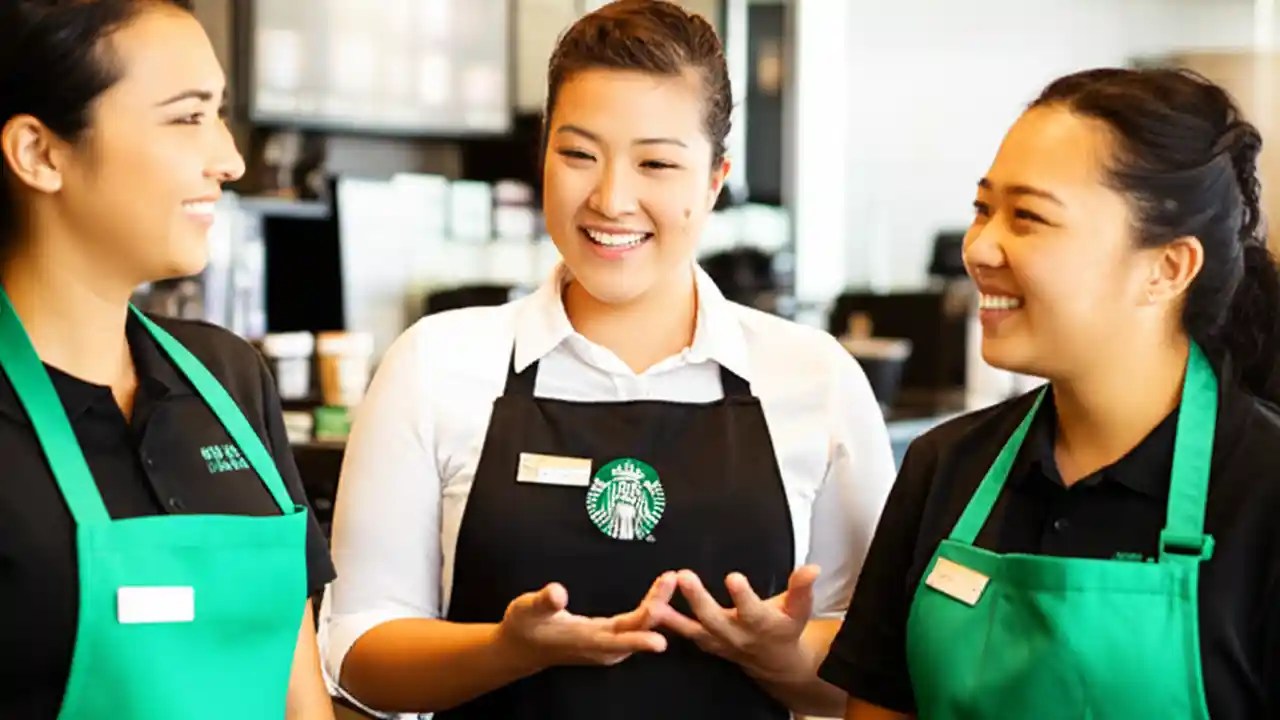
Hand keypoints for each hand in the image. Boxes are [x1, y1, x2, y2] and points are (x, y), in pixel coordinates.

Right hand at [497, 571, 677, 668]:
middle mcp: (600, 646)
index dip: (639, 638)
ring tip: (670, 581)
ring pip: (638, 628)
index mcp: (584, 640)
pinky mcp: (608, 639)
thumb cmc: (524, 626)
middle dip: (656, 606)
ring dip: (656, 607)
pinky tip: (660, 598)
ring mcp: (606, 644)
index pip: (617, 640)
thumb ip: (543, 601)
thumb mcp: (525, 609)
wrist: (522, 648)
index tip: (661, 638)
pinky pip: (634, 627)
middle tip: (672, 579)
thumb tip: (557, 592)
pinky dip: (649, 613)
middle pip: (635, 628)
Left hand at [659, 565, 820, 681]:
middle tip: (684, 576)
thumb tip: (812, 568)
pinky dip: (667, 623)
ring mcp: (719, 641)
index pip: (752, 610)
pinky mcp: (705, 641)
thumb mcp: (799, 608)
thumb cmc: (786, 626)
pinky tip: (650, 608)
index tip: (733, 577)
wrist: (774, 660)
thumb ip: (802, 588)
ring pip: (693, 629)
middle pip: (715, 618)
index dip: (743, 595)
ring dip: (673, 615)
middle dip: (698, 598)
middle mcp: (738, 635)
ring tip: (655, 599)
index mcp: (762, 624)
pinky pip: (684, 633)